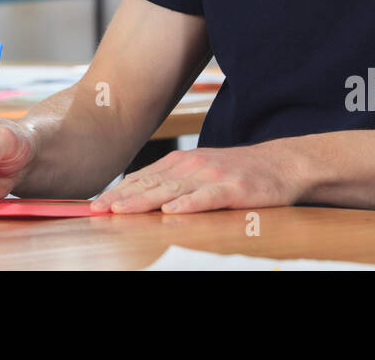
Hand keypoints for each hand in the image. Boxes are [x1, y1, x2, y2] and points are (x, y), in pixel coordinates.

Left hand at [90, 143, 301, 213]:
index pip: (142, 178)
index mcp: (181, 162)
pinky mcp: (233, 188)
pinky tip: (171, 212)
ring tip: (121, 210)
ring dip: (144, 201)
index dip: (117, 191)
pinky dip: (188, 205)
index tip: (94, 204)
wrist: (280, 165)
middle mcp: (192, 165)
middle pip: (150, 184)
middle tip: (96, 209)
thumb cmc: (236, 172)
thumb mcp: (200, 171)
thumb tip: (136, 195)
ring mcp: (212, 176)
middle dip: (121, 197)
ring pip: (172, 191)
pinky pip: (207, 198)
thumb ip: (171, 182)